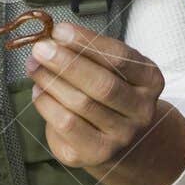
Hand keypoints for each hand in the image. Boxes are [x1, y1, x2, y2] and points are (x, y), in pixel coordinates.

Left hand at [27, 22, 184, 184]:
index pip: (120, 58)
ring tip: (34, 66)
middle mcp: (141, 110)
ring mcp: (121, 136)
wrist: (122, 140)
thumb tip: (54, 38)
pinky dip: (47, 104)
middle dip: (67, 64)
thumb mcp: (112, 68)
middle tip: (41, 48)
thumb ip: (90, 53)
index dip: (87, 43)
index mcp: (150, 80)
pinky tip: (38, 91)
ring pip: (81, 105)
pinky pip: (66, 125)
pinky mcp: (97, 153)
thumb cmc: (112, 93)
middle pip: (103, 85)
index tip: (59, 31)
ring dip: (51, 81)